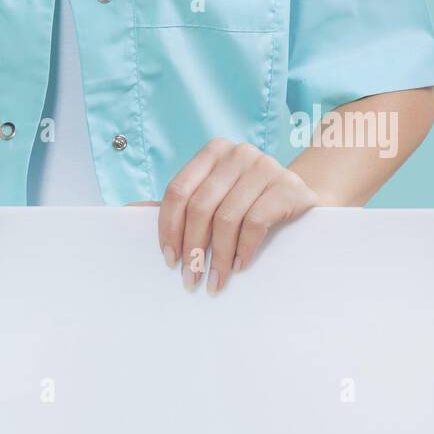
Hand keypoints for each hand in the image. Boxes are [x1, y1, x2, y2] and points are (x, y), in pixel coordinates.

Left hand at [157, 138, 318, 292]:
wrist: (303, 197)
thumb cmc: (250, 200)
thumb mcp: (216, 195)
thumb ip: (180, 203)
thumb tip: (130, 212)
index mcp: (213, 152)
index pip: (178, 190)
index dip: (169, 227)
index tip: (169, 259)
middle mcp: (237, 153)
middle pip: (201, 206)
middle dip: (192, 248)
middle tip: (190, 279)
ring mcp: (265, 167)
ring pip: (227, 218)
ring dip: (218, 257)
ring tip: (215, 281)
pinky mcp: (288, 187)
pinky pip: (256, 223)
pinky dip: (244, 250)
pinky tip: (240, 267)